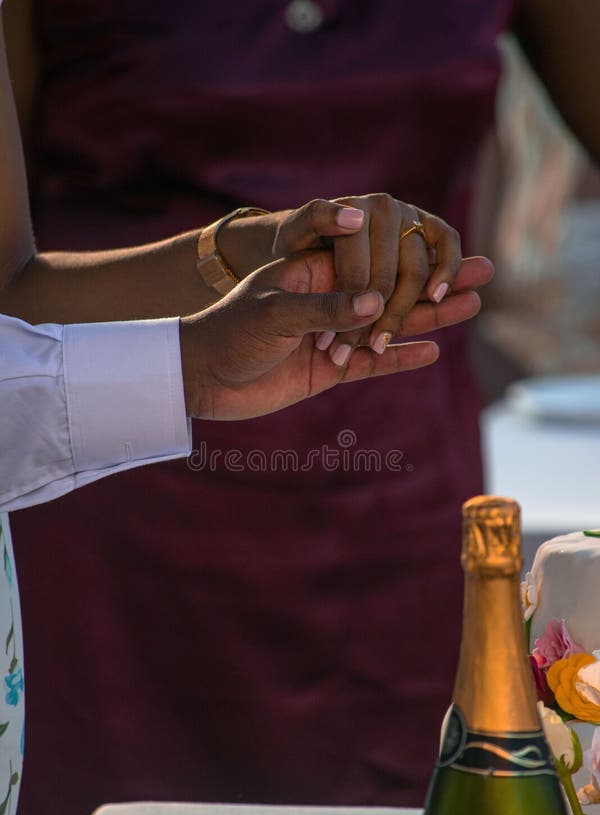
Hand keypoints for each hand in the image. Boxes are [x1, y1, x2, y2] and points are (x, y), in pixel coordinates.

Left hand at [179, 249, 485, 420]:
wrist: (199, 378)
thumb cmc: (226, 332)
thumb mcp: (273, 313)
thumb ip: (324, 307)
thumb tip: (378, 304)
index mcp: (314, 271)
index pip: (373, 258)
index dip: (411, 256)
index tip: (449, 251)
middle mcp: (330, 299)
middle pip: (393, 287)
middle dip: (437, 281)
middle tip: (482, 273)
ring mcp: (332, 335)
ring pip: (390, 325)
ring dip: (431, 317)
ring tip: (472, 305)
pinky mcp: (327, 370)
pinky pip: (372, 364)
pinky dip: (399, 359)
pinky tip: (432, 351)